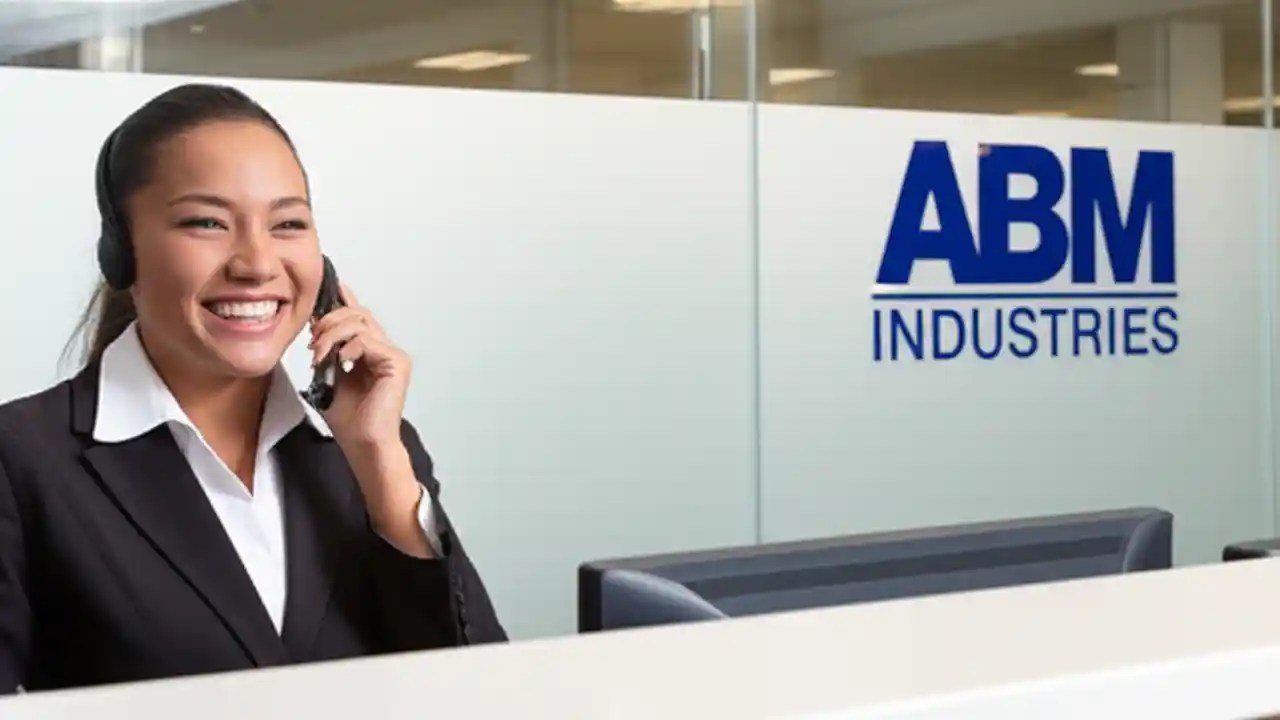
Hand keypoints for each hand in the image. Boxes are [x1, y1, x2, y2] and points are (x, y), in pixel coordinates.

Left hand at [308, 284, 411, 450]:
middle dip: (330, 320)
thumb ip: (327, 351)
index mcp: (370, 351)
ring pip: (361, 322)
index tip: (331, 286)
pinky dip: (350, 348)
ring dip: (334, 334)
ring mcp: (393, 355)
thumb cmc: (350, 420)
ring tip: (320, 354)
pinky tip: (341, 362)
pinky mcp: (397, 363)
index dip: (344, 299)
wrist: (363, 444)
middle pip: (358, 313)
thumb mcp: (328, 376)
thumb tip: (315, 328)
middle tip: (313, 339)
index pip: (358, 316)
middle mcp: (385, 349)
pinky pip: (369, 340)